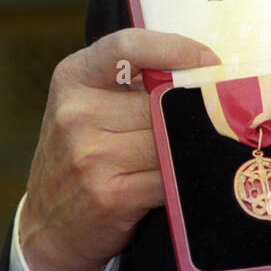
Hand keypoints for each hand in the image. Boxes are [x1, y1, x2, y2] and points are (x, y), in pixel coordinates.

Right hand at [20, 29, 218, 270]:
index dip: (176, 49)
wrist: (49, 224)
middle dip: (192, 109)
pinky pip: (170, 175)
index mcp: (73, 77)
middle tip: (221, 111)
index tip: (210, 60)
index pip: (128, 46)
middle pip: (160, 100)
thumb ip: (132, 82)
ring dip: (190, 145)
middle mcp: (76, 113)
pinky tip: (184, 174)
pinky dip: (184, 174)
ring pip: (170, 139)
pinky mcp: (109, 195)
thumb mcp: (89, 104)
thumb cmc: (82, 153)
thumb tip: (206, 70)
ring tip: (198, 146)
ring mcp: (90, 156)